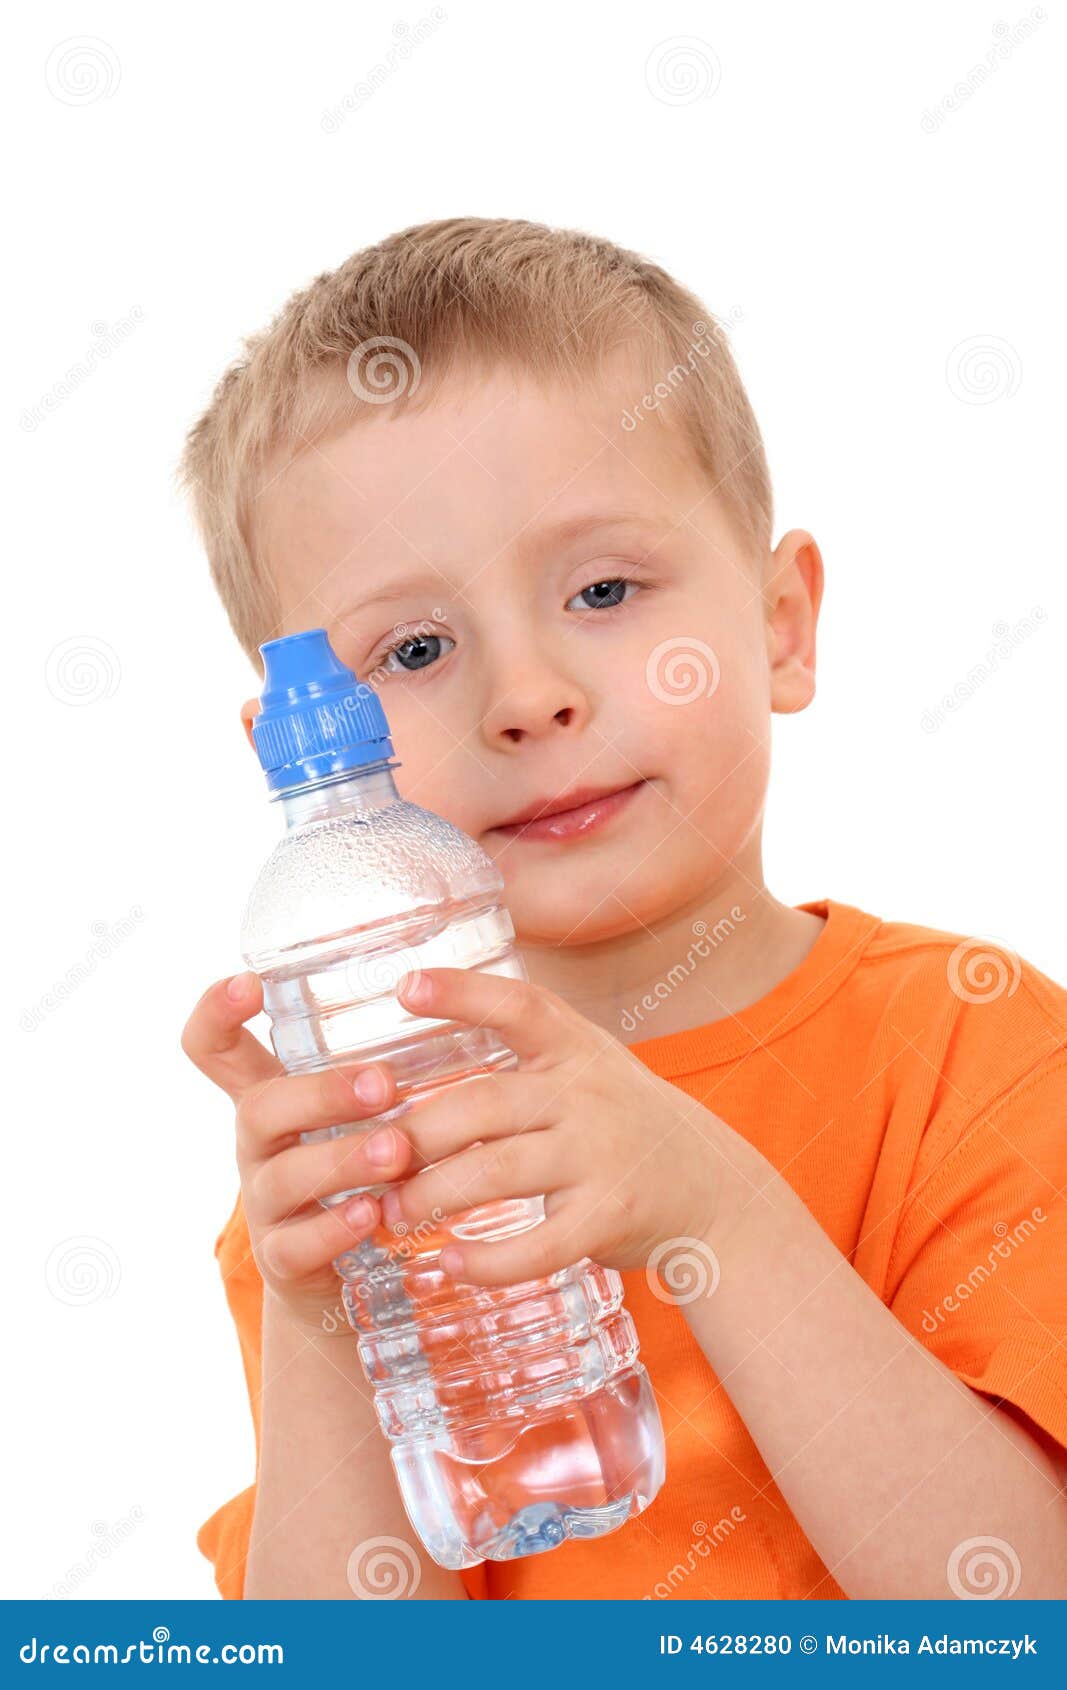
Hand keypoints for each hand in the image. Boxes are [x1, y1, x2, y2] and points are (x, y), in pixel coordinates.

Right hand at [181, 971, 417, 1335]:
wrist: (344, 1275)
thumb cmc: (362, 1166)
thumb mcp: (358, 1113)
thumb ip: (383, 1066)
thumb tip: (453, 999)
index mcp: (269, 1097)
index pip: (214, 1048)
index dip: (216, 1013)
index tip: (249, 983)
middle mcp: (257, 1146)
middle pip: (257, 1108)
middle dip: (321, 1093)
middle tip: (385, 1084)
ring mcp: (265, 1204)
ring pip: (283, 1177)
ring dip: (342, 1160)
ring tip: (396, 1151)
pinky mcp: (282, 1259)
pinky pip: (297, 1245)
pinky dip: (334, 1228)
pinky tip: (371, 1214)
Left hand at [377, 967, 740, 1286]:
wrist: (712, 1190)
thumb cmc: (624, 1127)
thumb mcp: (589, 1070)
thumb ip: (523, 1064)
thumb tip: (417, 1075)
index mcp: (576, 1050)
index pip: (518, 1005)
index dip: (461, 992)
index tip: (404, 986)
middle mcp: (588, 1095)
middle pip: (483, 1103)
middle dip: (417, 1135)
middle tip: (370, 1160)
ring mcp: (601, 1155)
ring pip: (499, 1171)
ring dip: (434, 1196)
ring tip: (393, 1216)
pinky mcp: (611, 1216)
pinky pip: (539, 1243)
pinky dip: (490, 1260)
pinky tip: (451, 1264)